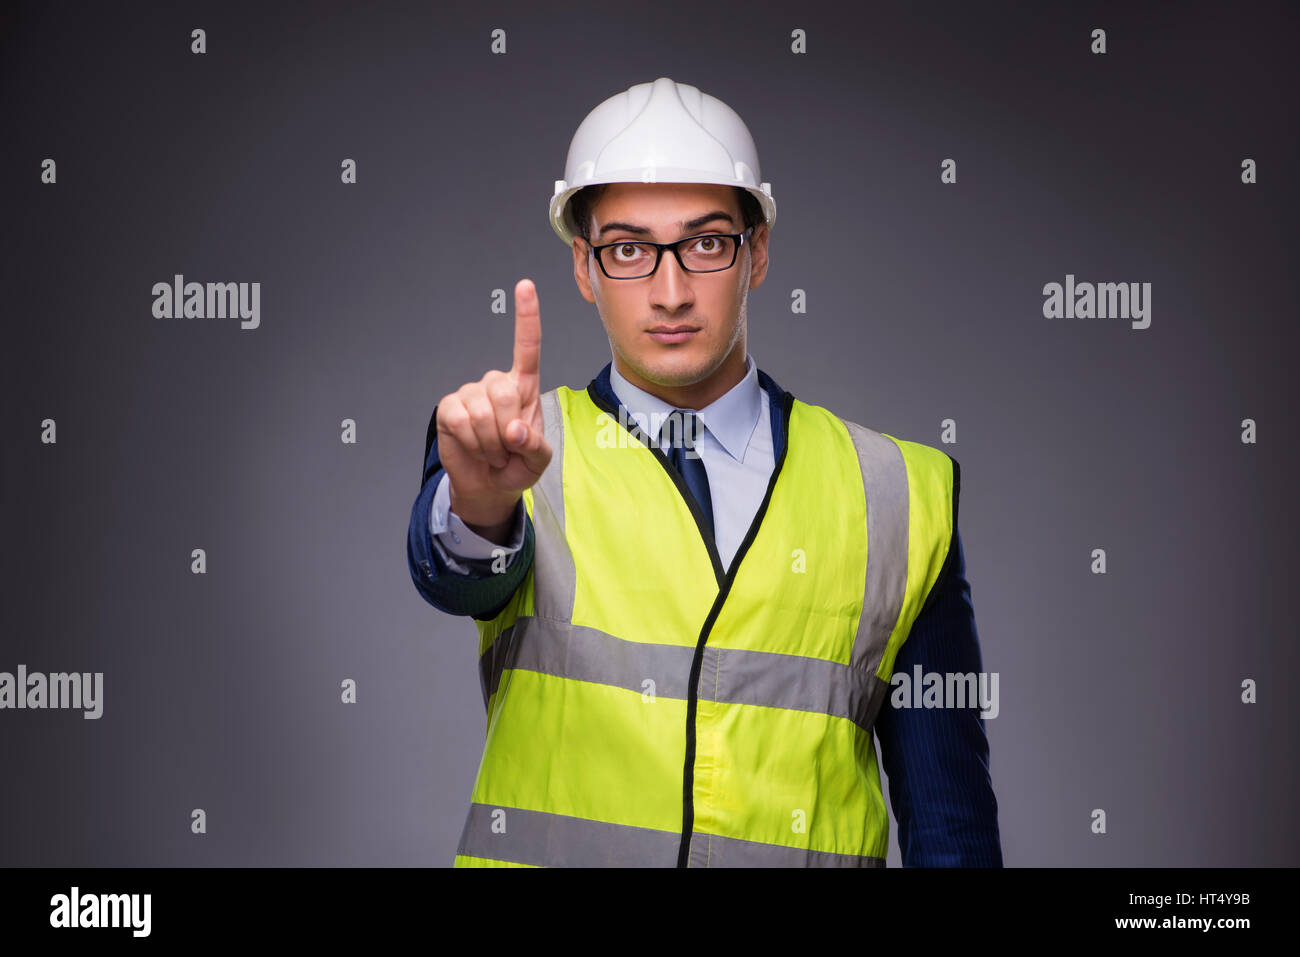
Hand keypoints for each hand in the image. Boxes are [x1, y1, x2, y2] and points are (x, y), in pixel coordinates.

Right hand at [434, 279, 552, 533]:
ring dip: (490, 442)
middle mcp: (495, 384)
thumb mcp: (539, 459)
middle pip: (504, 393)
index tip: (524, 286)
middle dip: (508, 430)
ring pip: (482, 412)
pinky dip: (471, 442)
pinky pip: (460, 421)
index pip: (527, 347)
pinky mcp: (449, 408)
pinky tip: (474, 447)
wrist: (488, 484)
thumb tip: (515, 430)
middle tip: (508, 450)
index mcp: (523, 387)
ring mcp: (470, 394)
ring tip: (493, 451)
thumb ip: (535, 445)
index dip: (527, 317)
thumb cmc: (518, 464)